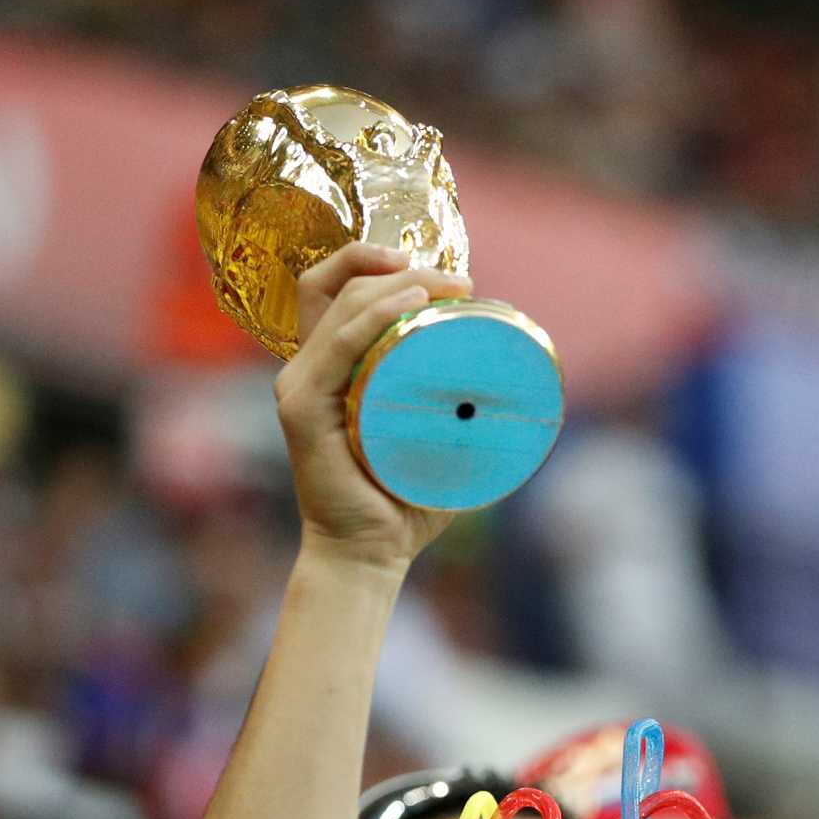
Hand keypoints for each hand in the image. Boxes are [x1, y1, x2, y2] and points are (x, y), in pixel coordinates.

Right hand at [276, 242, 470, 572]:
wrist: (373, 554)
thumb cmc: (407, 501)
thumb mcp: (436, 439)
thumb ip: (458, 409)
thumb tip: (518, 382)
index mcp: (330, 367)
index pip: (339, 290)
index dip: (382, 264)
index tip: (445, 274)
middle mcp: (307, 368)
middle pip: (341, 285)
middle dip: (399, 266)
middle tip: (460, 282)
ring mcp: (300, 385)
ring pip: (340, 305)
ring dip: (393, 282)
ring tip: (445, 285)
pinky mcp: (302, 409)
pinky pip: (336, 346)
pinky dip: (371, 316)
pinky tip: (408, 299)